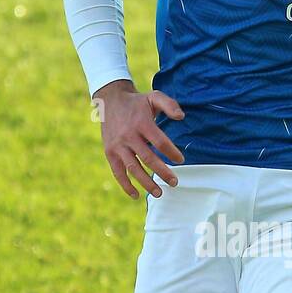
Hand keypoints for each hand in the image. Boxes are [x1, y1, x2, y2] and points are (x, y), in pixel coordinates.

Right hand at [94, 80, 184, 198]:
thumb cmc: (137, 102)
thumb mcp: (154, 96)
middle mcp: (129, 136)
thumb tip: (182, 117)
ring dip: (146, 183)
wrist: (110, 101)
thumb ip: (169, 105)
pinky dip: (126, 185)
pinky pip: (118, 172)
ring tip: (159, 193)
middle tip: (174, 182)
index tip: (181, 160)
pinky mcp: (109, 152)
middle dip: (163, 172)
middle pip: (148, 158)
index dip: (172, 152)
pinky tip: (136, 195)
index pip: (160, 141)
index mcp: (141, 123)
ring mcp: (118, 146)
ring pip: (133, 168)